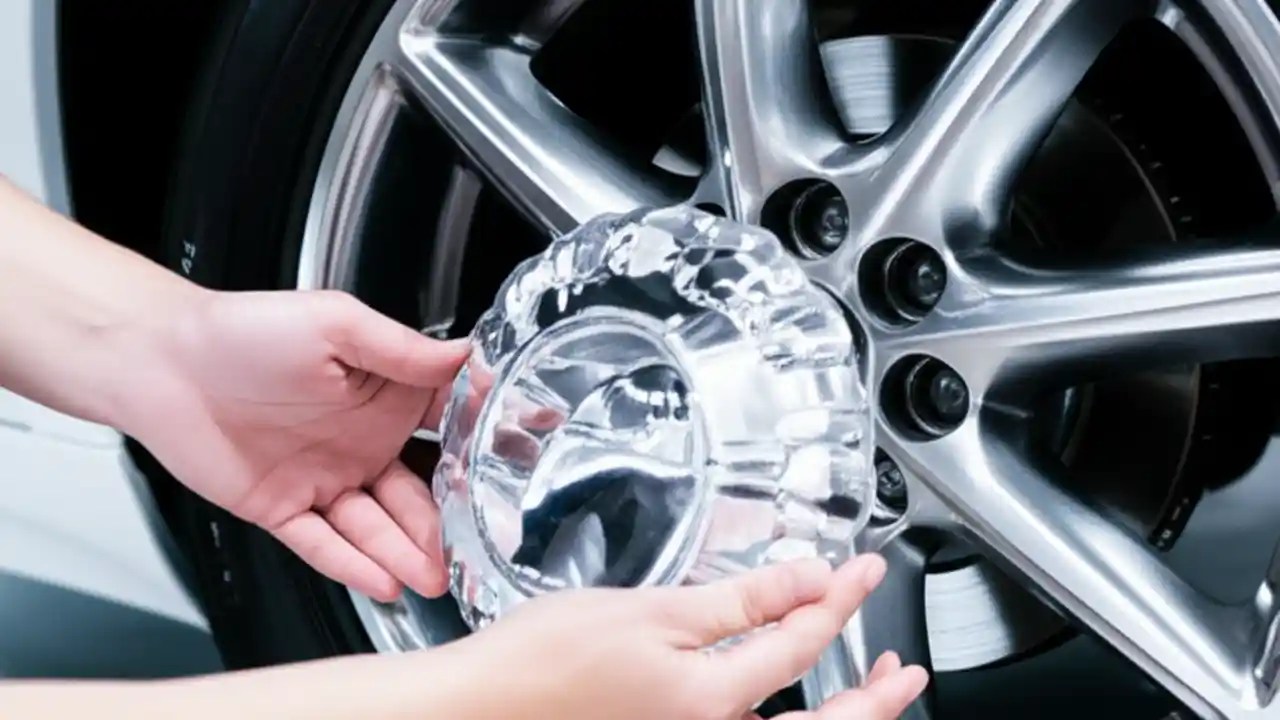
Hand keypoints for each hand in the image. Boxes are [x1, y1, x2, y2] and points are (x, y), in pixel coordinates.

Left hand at [126, 288, 467, 601]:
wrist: (161, 364)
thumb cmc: (242, 331)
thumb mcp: (334, 324)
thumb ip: (401, 348)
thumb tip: (465, 355)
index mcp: (383, 394)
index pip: (447, 423)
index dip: (483, 442)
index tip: (520, 457)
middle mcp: (361, 440)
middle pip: (419, 492)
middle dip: (450, 522)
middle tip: (480, 542)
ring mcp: (326, 478)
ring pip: (377, 527)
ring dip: (408, 553)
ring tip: (436, 575)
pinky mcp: (285, 509)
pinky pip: (326, 545)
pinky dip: (355, 566)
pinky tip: (385, 580)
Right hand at [442, 554, 928, 719]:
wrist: (475, 711)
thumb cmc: (541, 664)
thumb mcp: (647, 613)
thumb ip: (736, 602)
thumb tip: (806, 581)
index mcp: (709, 703)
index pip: (801, 643)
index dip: (842, 600)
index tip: (863, 570)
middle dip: (875, 698)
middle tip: (904, 669)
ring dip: (844, 718)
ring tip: (872, 690)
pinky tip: (787, 706)